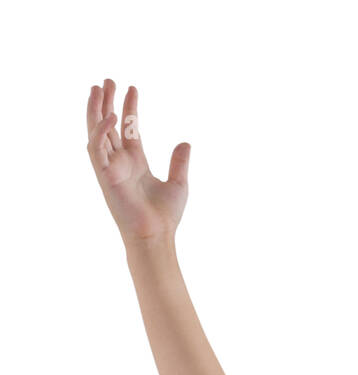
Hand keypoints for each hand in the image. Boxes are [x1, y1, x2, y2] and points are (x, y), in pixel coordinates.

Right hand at [86, 80, 189, 245]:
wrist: (156, 235)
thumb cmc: (165, 217)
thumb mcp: (178, 184)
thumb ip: (179, 162)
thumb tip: (186, 143)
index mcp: (135, 162)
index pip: (128, 128)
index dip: (130, 107)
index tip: (132, 87)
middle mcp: (120, 162)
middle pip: (108, 126)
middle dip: (106, 103)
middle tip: (107, 80)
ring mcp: (110, 168)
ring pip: (96, 132)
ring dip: (95, 110)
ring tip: (97, 87)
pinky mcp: (104, 175)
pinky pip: (96, 148)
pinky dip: (101, 131)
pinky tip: (111, 116)